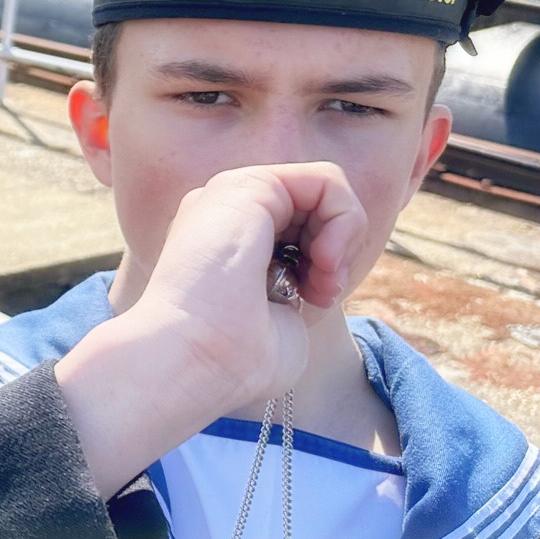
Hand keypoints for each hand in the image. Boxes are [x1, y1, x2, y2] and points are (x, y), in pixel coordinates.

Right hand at [56, 162, 365, 495]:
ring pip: (325, 189)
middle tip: (321, 291)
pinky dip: (344, 219)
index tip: (316, 299)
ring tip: (321, 279)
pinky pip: (326, 180)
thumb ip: (300, 278)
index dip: (324, 261)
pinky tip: (322, 258)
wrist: (195, 358)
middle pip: (313, 206)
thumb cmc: (233, 358)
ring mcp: (230, 195)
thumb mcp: (281, 312)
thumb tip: (327, 266)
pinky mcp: (246, 186)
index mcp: (223, 240)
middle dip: (338, 250)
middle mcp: (223, 212)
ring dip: (343, 237)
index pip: (298, 228)